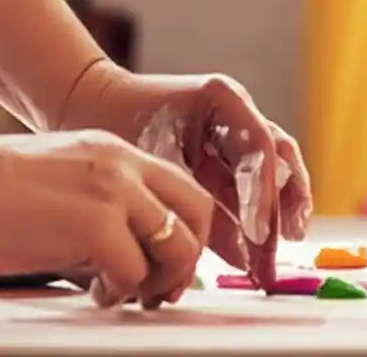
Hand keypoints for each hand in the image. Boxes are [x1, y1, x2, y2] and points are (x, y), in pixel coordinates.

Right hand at [0, 130, 212, 308]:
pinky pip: (135, 270)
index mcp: (114, 152)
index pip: (182, 188)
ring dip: (158, 279)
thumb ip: (101, 206)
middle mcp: (123, 164)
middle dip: (188, 256)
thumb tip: (130, 254)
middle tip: (161, 288)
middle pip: (198, 211)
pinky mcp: (95, 224)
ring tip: (122, 292)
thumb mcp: (61, 182)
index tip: (168, 263)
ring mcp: (113, 191)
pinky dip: (121, 292)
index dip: (186, 230)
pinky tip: (94, 293)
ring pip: (178, 244)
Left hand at [60, 64, 311, 287]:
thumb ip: (187, 196)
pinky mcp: (222, 160)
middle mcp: (237, 115)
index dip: (262, 195)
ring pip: (271, 180)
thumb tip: (223, 251)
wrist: (87, 103)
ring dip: (271, 224)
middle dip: (278, 214)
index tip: (257, 235)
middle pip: (277, 164)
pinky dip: (248, 224)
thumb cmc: (115, 120)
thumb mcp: (151, 155)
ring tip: (267, 266)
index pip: (259, 148)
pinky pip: (245, 195)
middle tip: (271, 257)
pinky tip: (248, 257)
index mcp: (222, 99)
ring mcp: (234, 137)